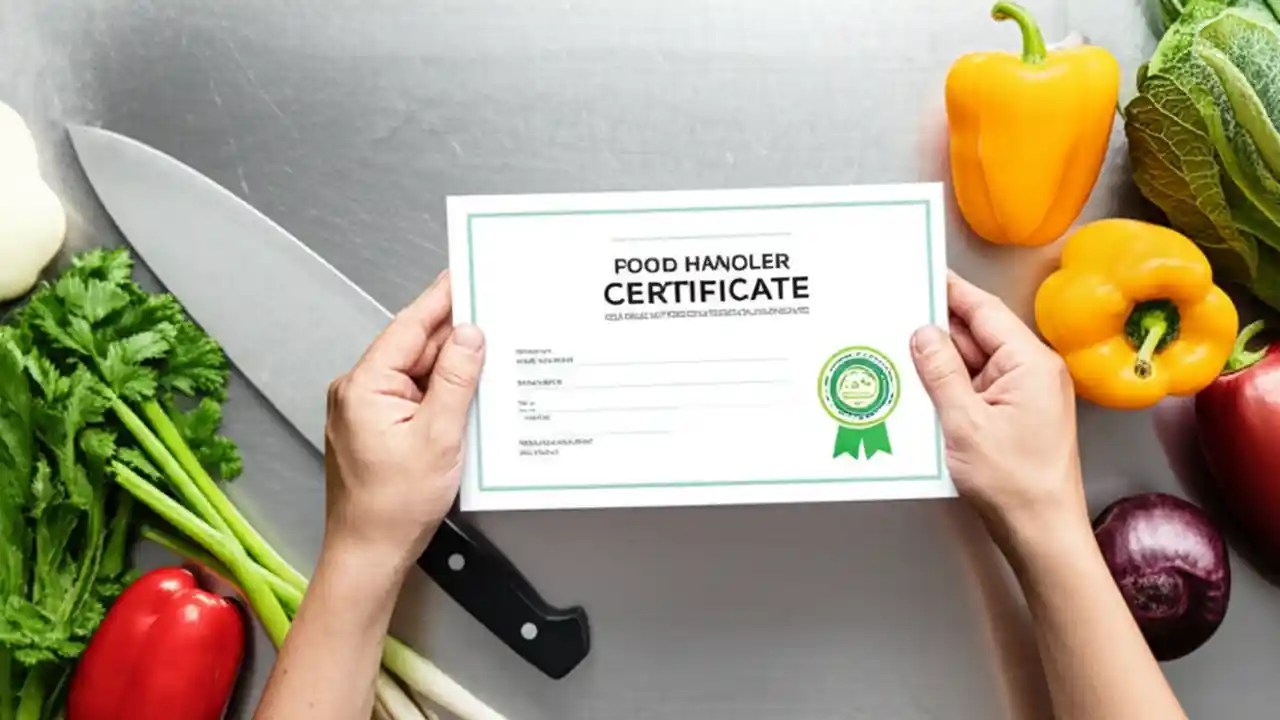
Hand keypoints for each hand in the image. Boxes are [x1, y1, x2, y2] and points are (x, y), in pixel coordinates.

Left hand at [323, 271, 484, 569]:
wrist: (368, 554)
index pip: (410, 326)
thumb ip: (456, 380)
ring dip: (452, 369)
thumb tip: (469, 336)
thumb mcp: (439, 437)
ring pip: (417, 373)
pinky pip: (414, 395)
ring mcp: (365, 409)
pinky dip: (441, 393)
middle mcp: (358, 391)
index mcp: (364, 386)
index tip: (463, 274)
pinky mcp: (377, 427)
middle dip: (455, 337)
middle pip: (415, 348)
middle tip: (495, 316)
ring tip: (490, 360)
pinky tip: (469, 395)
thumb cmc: (392, 508)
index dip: (441, 299)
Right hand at [910, 272, 1086, 550]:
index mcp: (1031, 363)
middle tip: (894, 316)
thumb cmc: (1015, 485)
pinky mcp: (1015, 415)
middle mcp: (1033, 372)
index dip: (950, 290)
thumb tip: (922, 333)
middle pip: (977, 335)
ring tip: (896, 354)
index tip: (920, 273)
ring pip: (973, 363)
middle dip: (936, 329)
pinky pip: (976, 387)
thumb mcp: (965, 424)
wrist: (1042, 534)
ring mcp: (1024, 394)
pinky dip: (948, 386)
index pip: (984, 311)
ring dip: (939, 362)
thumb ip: (941, 372)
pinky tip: (919, 389)